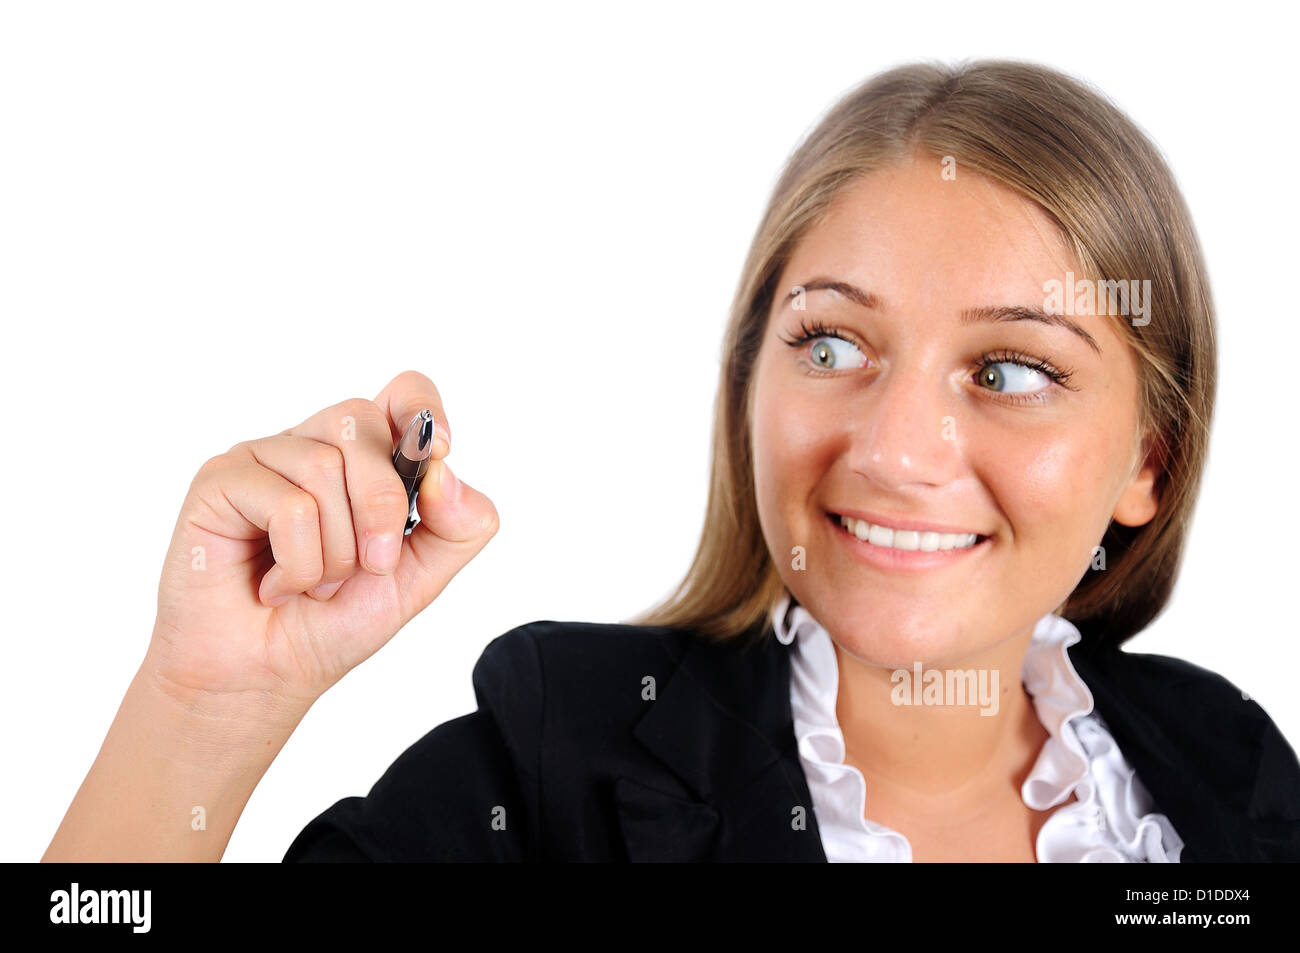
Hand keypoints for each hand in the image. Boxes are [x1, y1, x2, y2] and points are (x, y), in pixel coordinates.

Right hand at [148, 370, 498, 713]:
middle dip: (382, 506)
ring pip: (325, 466)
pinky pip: (287, 504)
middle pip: (364, 424)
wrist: (267, 676)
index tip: (440, 451)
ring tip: (315, 583)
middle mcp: (314, 444)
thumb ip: (457, 527)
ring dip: (337, 550)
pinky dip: (298, 563)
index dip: (423, 410)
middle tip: (373, 565)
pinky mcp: (221, 482)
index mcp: (366, 458)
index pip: (403, 393)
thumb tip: (445, 473)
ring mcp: (265, 458)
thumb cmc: (334, 621)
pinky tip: (276, 586)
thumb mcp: (420, 578)